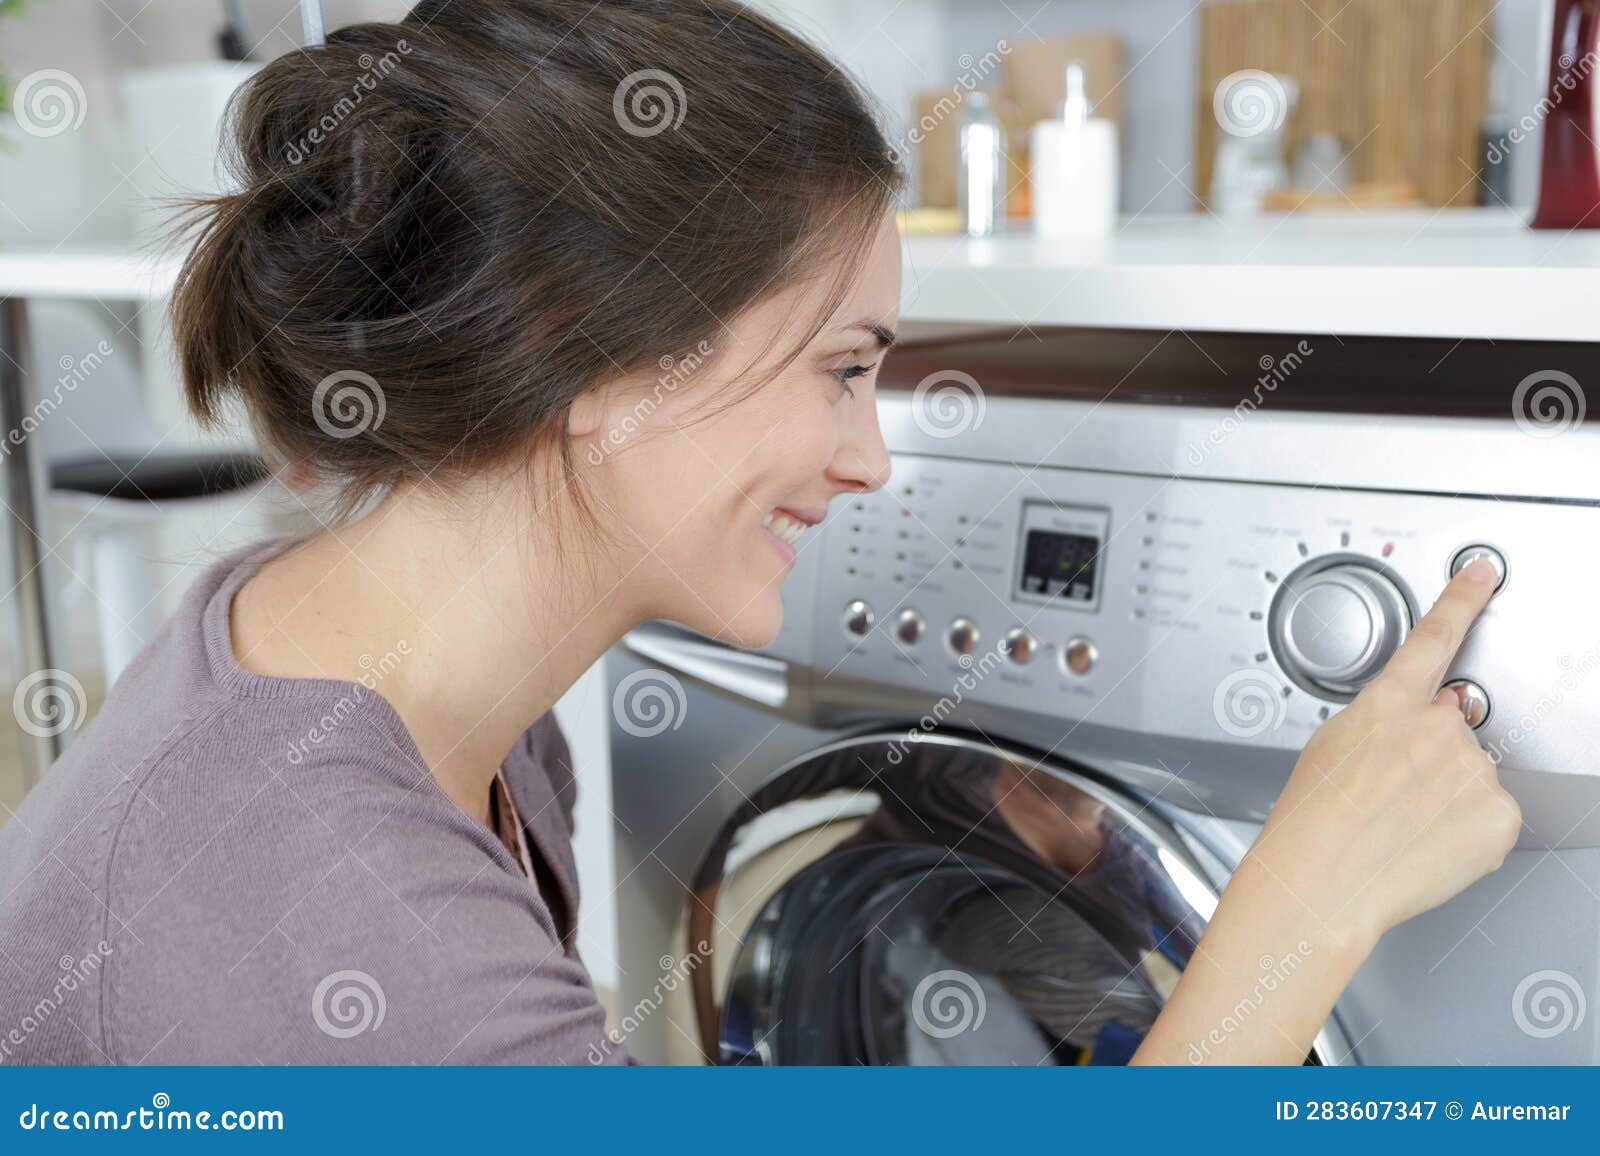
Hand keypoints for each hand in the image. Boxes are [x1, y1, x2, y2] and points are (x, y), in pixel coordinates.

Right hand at [1245, 556, 1521, 955]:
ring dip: (1448, 797)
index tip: (1484, 572)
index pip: (1435, 635)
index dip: (1464, 598)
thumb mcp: (1330, 744)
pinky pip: (1491, 816)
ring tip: (1402, 827)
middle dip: (1433, 756)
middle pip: (1453, 730)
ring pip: (1472, 776)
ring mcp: (1473, 770)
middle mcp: (1438, 728)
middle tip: (1394, 795)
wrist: (1323, 881)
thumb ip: (1384, 717)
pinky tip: (1428, 845)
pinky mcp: (1498, 814)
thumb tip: (1426, 714)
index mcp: (1390, 703)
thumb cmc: (1312, 821)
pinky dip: (1467, 833)